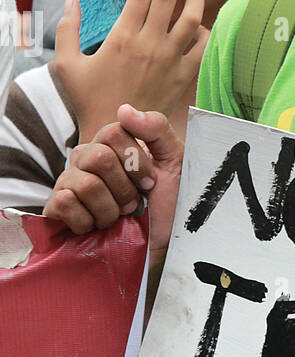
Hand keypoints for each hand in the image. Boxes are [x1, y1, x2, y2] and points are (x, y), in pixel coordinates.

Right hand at [43, 105, 184, 262]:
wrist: (160, 247)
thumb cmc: (167, 203)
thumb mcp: (174, 162)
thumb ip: (156, 128)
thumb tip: (124, 109)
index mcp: (111, 144)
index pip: (113, 131)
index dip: (136, 162)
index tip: (150, 183)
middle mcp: (86, 158)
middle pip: (98, 157)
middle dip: (125, 188)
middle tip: (133, 203)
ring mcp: (69, 182)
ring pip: (85, 184)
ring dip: (111, 209)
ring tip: (117, 218)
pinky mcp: (57, 209)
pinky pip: (65, 202)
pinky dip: (88, 221)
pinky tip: (94, 226)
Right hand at [55, 0, 207, 144]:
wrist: (115, 134)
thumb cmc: (88, 100)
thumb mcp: (66, 63)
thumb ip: (68, 28)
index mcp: (121, 36)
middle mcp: (149, 44)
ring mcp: (169, 61)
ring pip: (191, 19)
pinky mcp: (182, 77)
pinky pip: (202, 49)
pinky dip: (205, 33)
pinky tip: (200, 24)